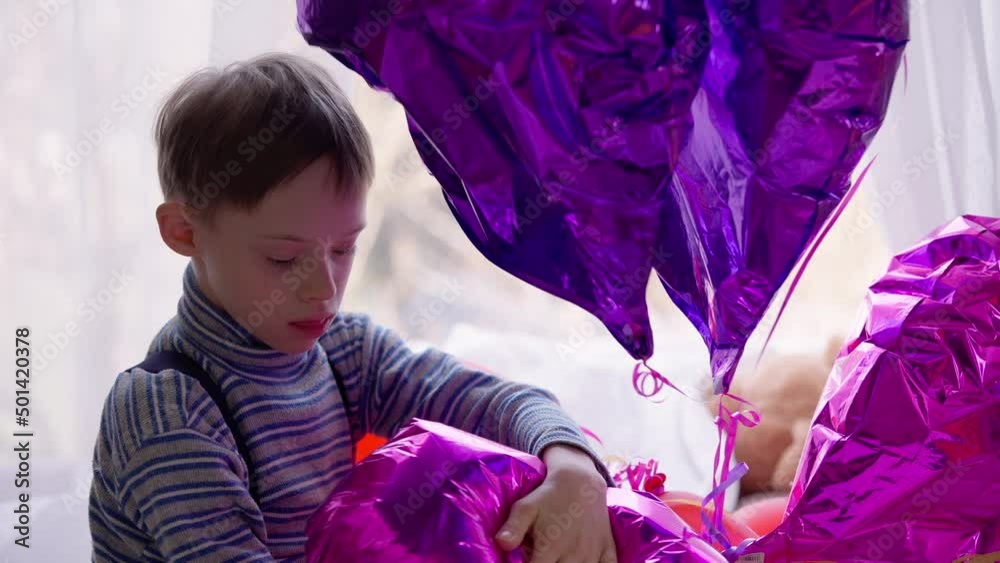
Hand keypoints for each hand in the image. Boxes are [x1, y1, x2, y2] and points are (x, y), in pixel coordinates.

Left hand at [495, 444, 616, 562]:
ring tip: (559, 555)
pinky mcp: (608, 551)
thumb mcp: (526, 507)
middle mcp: (574, 554)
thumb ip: (513, 527)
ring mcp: (593, 554)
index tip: (529, 559)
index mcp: (551, 546)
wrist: (581, 481)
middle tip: (545, 554)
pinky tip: (584, 559)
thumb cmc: (548, 496)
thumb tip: (500, 544)